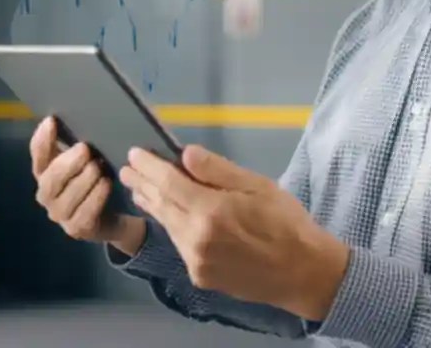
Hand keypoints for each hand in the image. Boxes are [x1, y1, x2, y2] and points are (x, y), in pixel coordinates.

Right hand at [30, 116, 145, 254]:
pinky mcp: (77, 229)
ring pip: (66, 198)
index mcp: (45, 174)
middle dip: (67, 163)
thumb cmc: (92, 182)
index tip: (51, 121)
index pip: (37, 156)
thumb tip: (76, 118)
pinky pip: (84, 213)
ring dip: (83, 180)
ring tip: (98, 167)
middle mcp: (47, 196)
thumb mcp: (84, 162)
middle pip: (50, 179)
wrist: (109, 218)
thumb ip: (75, 145)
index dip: (42, 140)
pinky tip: (106, 184)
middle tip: (85, 149)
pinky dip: (95, 198)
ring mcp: (60, 215)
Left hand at [121, 144, 348, 320]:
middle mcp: (196, 238)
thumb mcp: (258, 186)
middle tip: (127, 169)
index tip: (135, 154)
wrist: (302, 273)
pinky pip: (180, 244)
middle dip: (143, 185)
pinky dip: (172, 226)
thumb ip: (218, 170)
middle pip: (162, 205)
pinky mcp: (200, 276)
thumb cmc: (286, 223)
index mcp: (212, 211)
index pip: (169, 183)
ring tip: (141, 190)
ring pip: (168, 226)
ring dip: (153, 206)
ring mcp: (196, 260)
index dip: (149, 167)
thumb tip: (185, 154)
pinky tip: (170, 217)